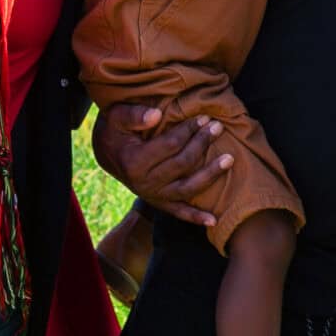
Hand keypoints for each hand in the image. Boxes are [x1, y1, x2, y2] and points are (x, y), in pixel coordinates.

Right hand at [91, 102, 228, 226]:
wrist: (105, 152)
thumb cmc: (114, 130)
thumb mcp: (116, 116)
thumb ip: (134, 115)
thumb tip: (156, 115)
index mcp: (134, 162)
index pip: (171, 144)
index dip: (189, 130)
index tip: (205, 117)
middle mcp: (143, 183)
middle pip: (183, 163)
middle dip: (202, 143)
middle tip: (218, 127)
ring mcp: (152, 195)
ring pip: (187, 189)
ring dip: (210, 175)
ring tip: (229, 159)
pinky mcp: (158, 203)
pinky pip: (178, 212)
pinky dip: (195, 217)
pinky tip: (213, 220)